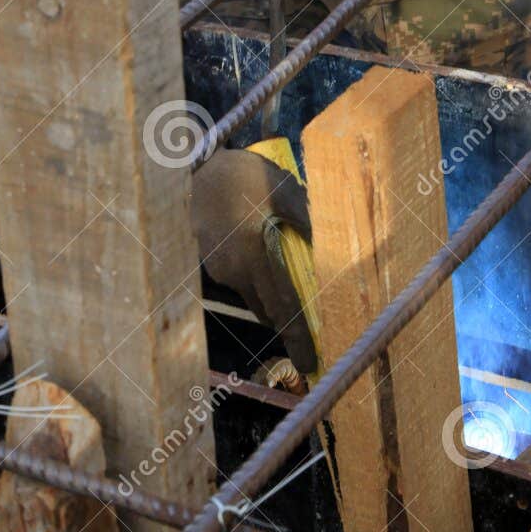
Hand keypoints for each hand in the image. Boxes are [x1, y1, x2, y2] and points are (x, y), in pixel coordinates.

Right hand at [191, 149, 315, 374]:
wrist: (199, 168)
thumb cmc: (246, 177)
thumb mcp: (285, 192)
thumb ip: (308, 224)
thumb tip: (331, 253)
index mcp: (254, 256)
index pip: (282, 307)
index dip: (298, 337)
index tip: (311, 363)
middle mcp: (235, 271)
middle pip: (268, 309)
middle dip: (289, 323)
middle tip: (311, 336)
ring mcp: (219, 269)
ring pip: (254, 296)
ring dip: (274, 300)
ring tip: (295, 298)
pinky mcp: (212, 262)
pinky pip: (242, 282)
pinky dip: (259, 282)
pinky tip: (268, 265)